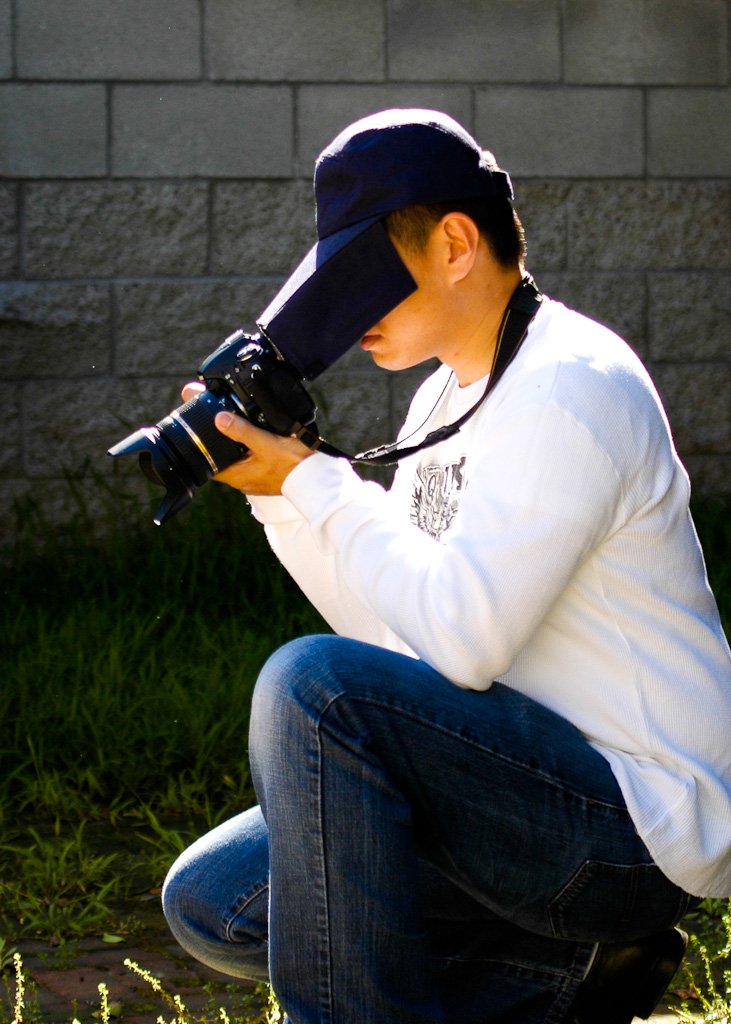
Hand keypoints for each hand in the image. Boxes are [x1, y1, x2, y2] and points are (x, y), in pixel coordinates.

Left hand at [180, 382, 313, 495]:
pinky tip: (257, 438)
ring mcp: (255, 479)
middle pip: (221, 459)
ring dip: (235, 445)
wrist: (318, 479)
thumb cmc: (294, 465)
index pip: (207, 463)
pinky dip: (250, 450)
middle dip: (219, 442)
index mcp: (237, 475)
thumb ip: (242, 430)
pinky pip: (252, 462)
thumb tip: (219, 419)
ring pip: (237, 460)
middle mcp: (243, 481)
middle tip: (217, 421)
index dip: (200, 447)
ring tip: (237, 426)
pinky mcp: (266, 476)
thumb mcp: (265, 443)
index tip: (197, 429)